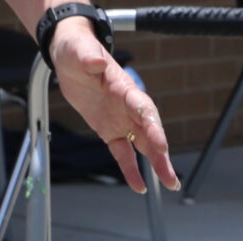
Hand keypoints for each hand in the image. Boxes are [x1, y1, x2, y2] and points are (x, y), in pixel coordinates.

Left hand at [49, 20, 178, 191]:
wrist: (71, 59)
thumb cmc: (77, 52)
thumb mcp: (79, 52)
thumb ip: (88, 57)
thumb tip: (96, 62)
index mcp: (125, 88)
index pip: (144, 109)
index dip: (153, 127)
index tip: (161, 145)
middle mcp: (128, 108)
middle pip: (150, 133)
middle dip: (162, 155)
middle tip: (171, 176)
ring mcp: (122, 121)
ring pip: (143, 146)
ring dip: (156, 165)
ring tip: (170, 184)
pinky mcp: (111, 131)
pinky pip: (123, 153)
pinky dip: (130, 169)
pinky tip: (139, 186)